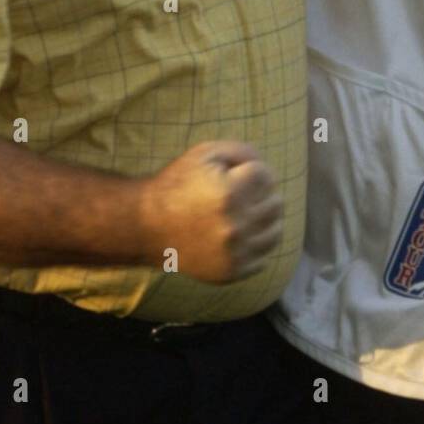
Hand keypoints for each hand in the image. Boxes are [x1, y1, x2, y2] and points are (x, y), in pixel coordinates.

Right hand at [141, 140, 282, 283]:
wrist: (147, 227)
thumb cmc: (178, 185)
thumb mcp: (206, 154)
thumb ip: (243, 151)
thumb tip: (268, 169)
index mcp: (229, 195)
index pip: (266, 176)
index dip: (251, 171)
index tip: (235, 175)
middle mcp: (234, 227)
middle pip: (276, 204)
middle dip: (261, 194)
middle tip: (241, 194)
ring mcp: (234, 254)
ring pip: (275, 232)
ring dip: (264, 220)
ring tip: (245, 213)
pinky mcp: (231, 273)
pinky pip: (263, 256)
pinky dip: (255, 244)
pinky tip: (237, 235)